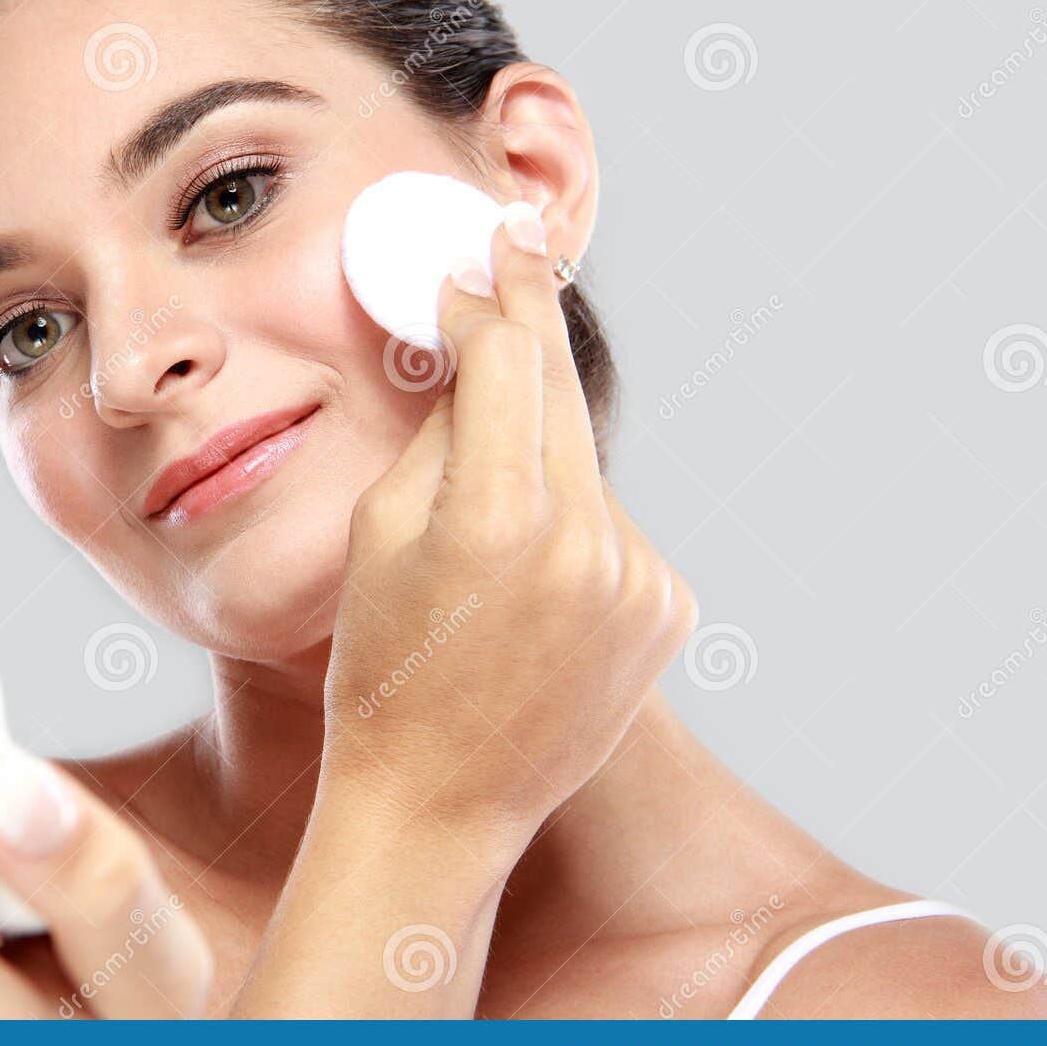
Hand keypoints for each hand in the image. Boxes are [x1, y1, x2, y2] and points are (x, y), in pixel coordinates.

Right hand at [322, 204, 697, 867]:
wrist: (439, 800)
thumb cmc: (381, 666)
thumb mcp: (377, 535)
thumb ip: (438, 432)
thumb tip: (474, 355)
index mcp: (494, 515)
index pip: (506, 356)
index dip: (491, 292)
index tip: (485, 247)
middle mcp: (585, 539)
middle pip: (562, 389)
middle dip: (532, 320)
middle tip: (521, 245)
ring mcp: (638, 578)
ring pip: (586, 463)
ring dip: (542, 450)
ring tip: (486, 515)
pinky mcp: (668, 610)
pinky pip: (614, 528)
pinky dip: (576, 525)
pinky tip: (530, 579)